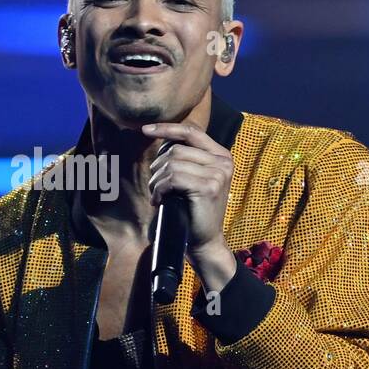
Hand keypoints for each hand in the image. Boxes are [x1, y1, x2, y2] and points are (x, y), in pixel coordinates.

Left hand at [141, 120, 237, 292]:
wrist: (205, 241)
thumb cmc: (194, 210)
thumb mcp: (194, 179)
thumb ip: (186, 158)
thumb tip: (162, 139)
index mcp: (221, 156)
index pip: (191, 131)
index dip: (167, 128)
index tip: (145, 129)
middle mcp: (223, 161)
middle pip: (176, 149)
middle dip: (158, 167)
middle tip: (156, 186)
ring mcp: (218, 174)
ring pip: (172, 163)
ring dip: (157, 180)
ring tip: (158, 195)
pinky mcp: (208, 187)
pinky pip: (172, 178)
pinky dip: (160, 189)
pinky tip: (159, 200)